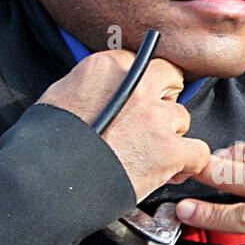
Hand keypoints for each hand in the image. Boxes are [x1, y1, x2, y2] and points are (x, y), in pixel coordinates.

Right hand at [36, 49, 210, 202]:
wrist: (49, 180)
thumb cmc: (48, 145)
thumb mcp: (60, 96)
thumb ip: (89, 85)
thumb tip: (98, 91)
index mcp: (108, 66)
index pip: (140, 64)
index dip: (141, 86)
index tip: (135, 102)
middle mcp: (136, 85)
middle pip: (169, 79)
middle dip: (164, 99)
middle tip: (152, 121)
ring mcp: (155, 117)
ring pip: (182, 117)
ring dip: (171, 135)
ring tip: (153, 154)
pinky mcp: (168, 149)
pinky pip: (197, 151)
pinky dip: (188, 164)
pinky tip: (171, 172)